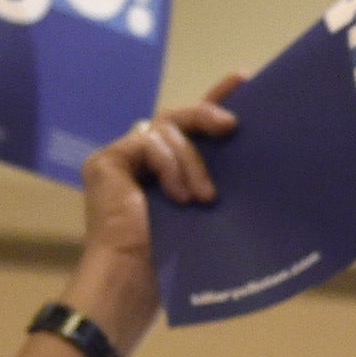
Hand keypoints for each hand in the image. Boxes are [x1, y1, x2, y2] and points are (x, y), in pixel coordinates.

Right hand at [56, 73, 243, 356]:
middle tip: (232, 125)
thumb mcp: (208, 206)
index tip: (244, 78)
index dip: (216, 97)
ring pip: (167, 130)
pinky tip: (176, 197)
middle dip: (207, 114)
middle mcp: (143, 160)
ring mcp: (122, 158)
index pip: (192, 125)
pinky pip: (147, 142)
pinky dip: (168, 166)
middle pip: (178, 118)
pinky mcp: (106, 161)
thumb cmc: (177, 258)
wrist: (138, 278)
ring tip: (202, 199)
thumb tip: (249, 144)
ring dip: (191, 162)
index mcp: (169, 170)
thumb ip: (215, 174)